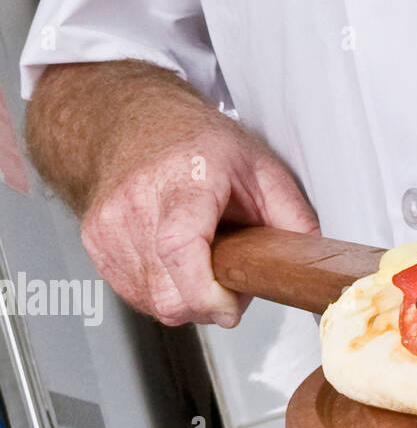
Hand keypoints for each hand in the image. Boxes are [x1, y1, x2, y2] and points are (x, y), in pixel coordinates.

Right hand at [80, 104, 317, 328]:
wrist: (137, 122)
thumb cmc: (197, 141)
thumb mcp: (261, 167)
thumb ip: (292, 216)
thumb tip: (311, 260)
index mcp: (184, 180)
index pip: (179, 248)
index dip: (206, 292)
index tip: (231, 305)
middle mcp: (137, 204)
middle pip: (166, 292)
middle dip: (208, 303)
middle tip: (232, 279)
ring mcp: (109, 226)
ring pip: (151, 302)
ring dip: (186, 300)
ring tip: (205, 261)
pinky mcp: (95, 245)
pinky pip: (134, 294)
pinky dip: (162, 291)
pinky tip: (178, 262)